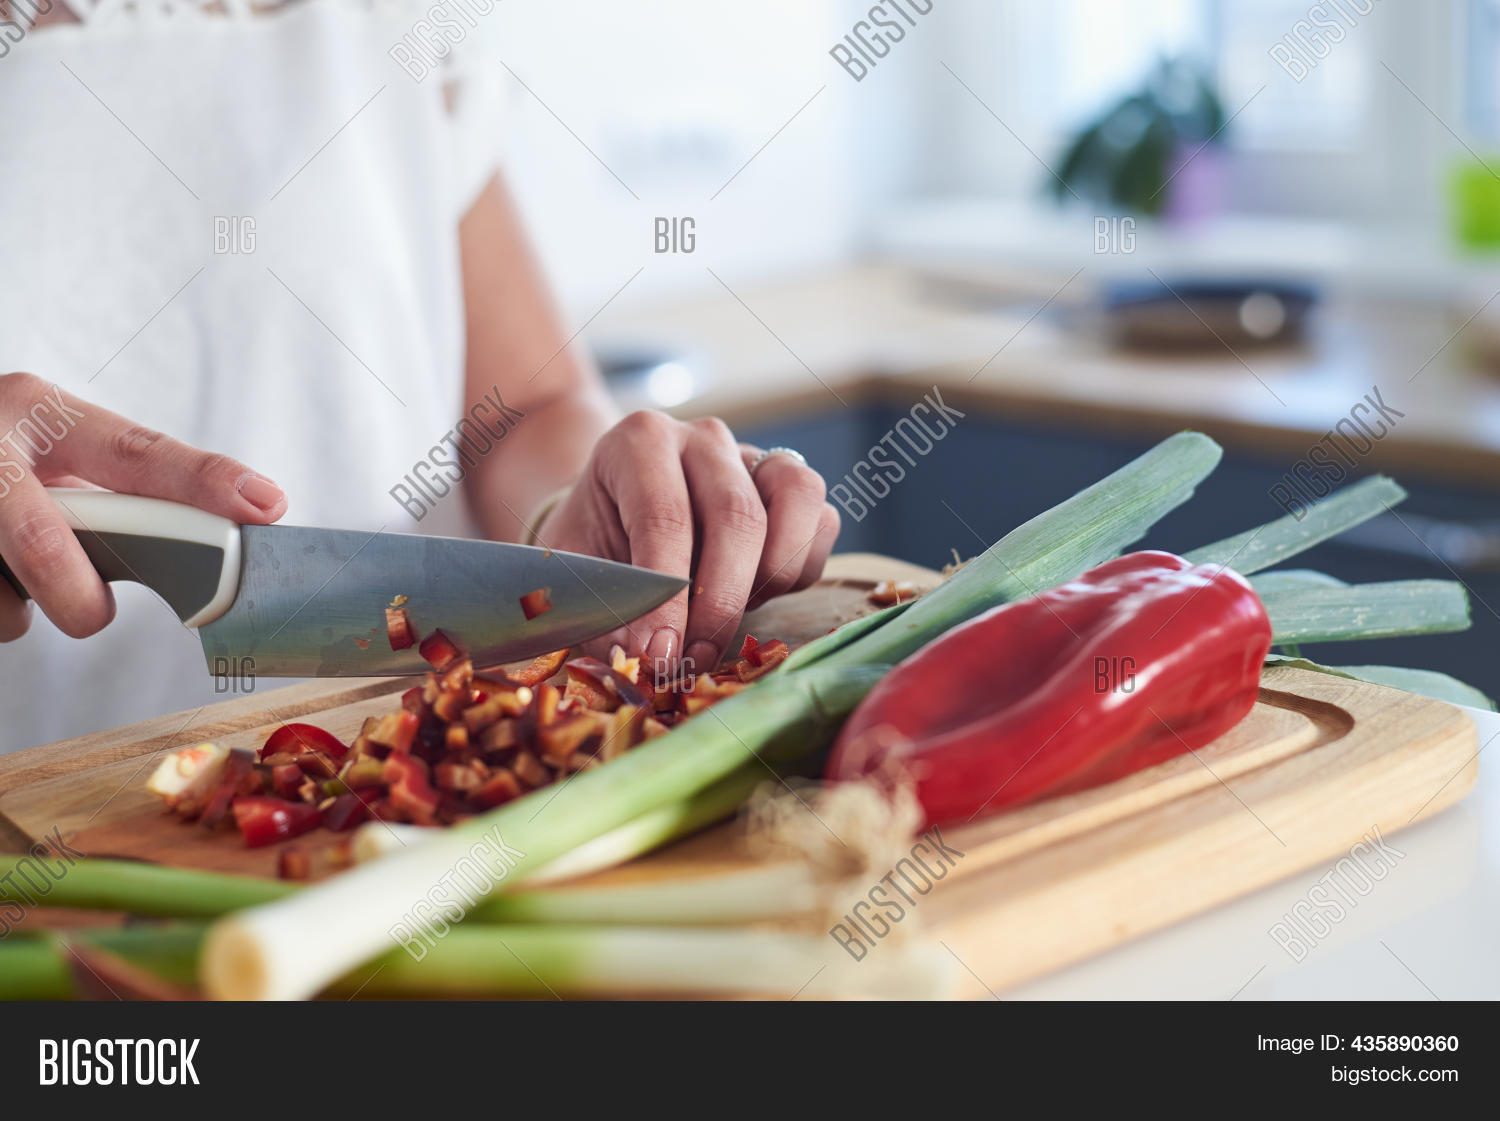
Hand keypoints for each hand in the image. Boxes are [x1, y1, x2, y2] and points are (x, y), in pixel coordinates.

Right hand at [0, 373, 287, 640]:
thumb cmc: (6, 465)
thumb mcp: (57, 454)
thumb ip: (131, 487)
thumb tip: (243, 520)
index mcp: (38, 409)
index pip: (135, 452)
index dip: (202, 482)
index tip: (264, 505)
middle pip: (40, 537)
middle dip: (74, 593)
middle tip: (93, 613)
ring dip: (15, 608)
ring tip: (11, 575)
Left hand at [533, 410, 839, 679]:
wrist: (616, 512)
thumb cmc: (597, 541)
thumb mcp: (579, 569)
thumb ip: (604, 611)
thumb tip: (642, 661)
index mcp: (640, 441)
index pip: (664, 516)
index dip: (666, 595)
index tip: (657, 655)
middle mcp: (704, 438)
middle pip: (738, 516)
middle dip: (721, 603)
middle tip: (694, 659)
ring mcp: (755, 455)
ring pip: (796, 506)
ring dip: (768, 581)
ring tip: (726, 617)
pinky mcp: (793, 483)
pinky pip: (822, 526)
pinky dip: (797, 573)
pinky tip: (753, 595)